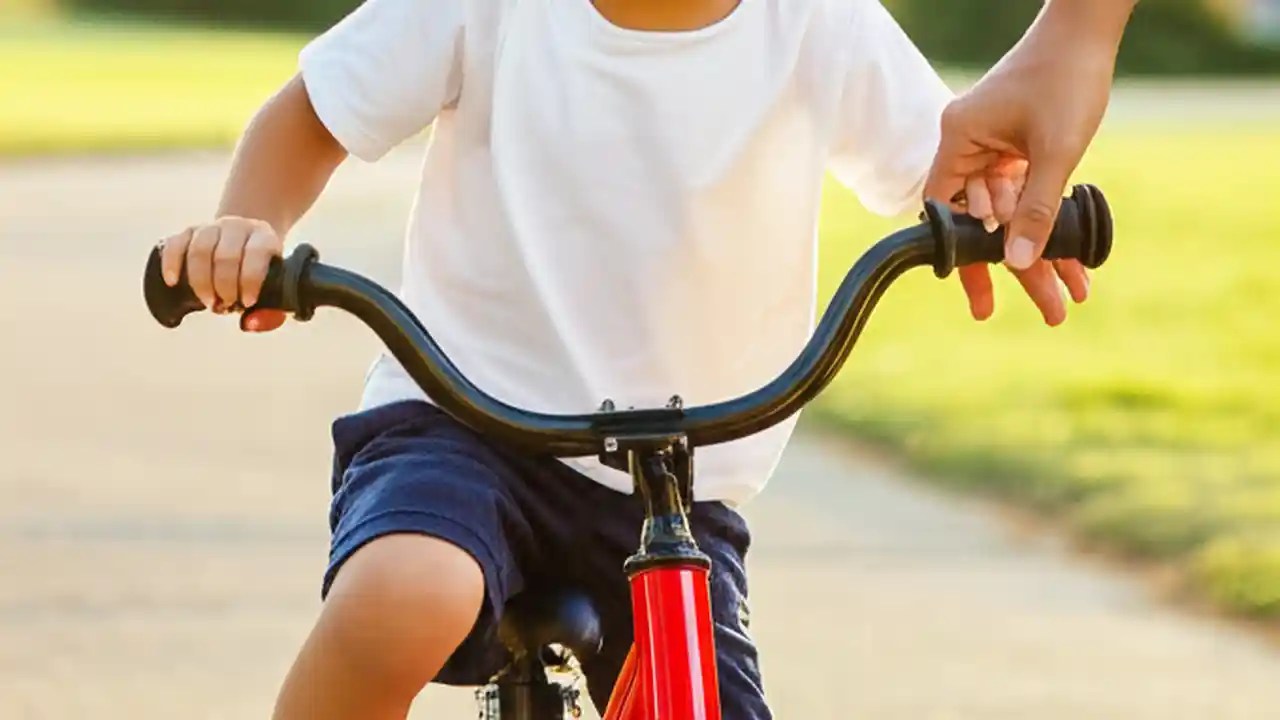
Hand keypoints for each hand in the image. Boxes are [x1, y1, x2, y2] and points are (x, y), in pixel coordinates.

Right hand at [158, 216, 286, 331]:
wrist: (247, 240)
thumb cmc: (261, 273)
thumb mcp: (274, 289)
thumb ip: (269, 313)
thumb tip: (248, 325)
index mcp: (264, 237)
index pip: (256, 254)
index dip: (250, 280)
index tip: (247, 302)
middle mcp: (238, 227)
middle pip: (226, 255)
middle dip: (224, 287)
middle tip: (225, 305)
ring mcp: (212, 227)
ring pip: (200, 250)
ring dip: (200, 281)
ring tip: (208, 302)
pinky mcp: (188, 232)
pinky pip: (175, 243)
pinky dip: (171, 263)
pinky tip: (172, 282)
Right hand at [924, 1, 1127, 324]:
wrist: (1089, 31)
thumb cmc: (1066, 79)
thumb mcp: (1056, 151)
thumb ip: (1037, 209)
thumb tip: (1021, 265)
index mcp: (958, 140)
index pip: (947, 211)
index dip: (962, 257)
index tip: (983, 299)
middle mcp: (968, 147)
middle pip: (985, 223)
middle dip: (1018, 270)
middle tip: (1045, 313)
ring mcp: (993, 149)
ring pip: (1011, 217)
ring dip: (1043, 255)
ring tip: (1069, 298)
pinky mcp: (1017, 149)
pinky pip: (1028, 199)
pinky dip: (1050, 225)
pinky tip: (1076, 261)